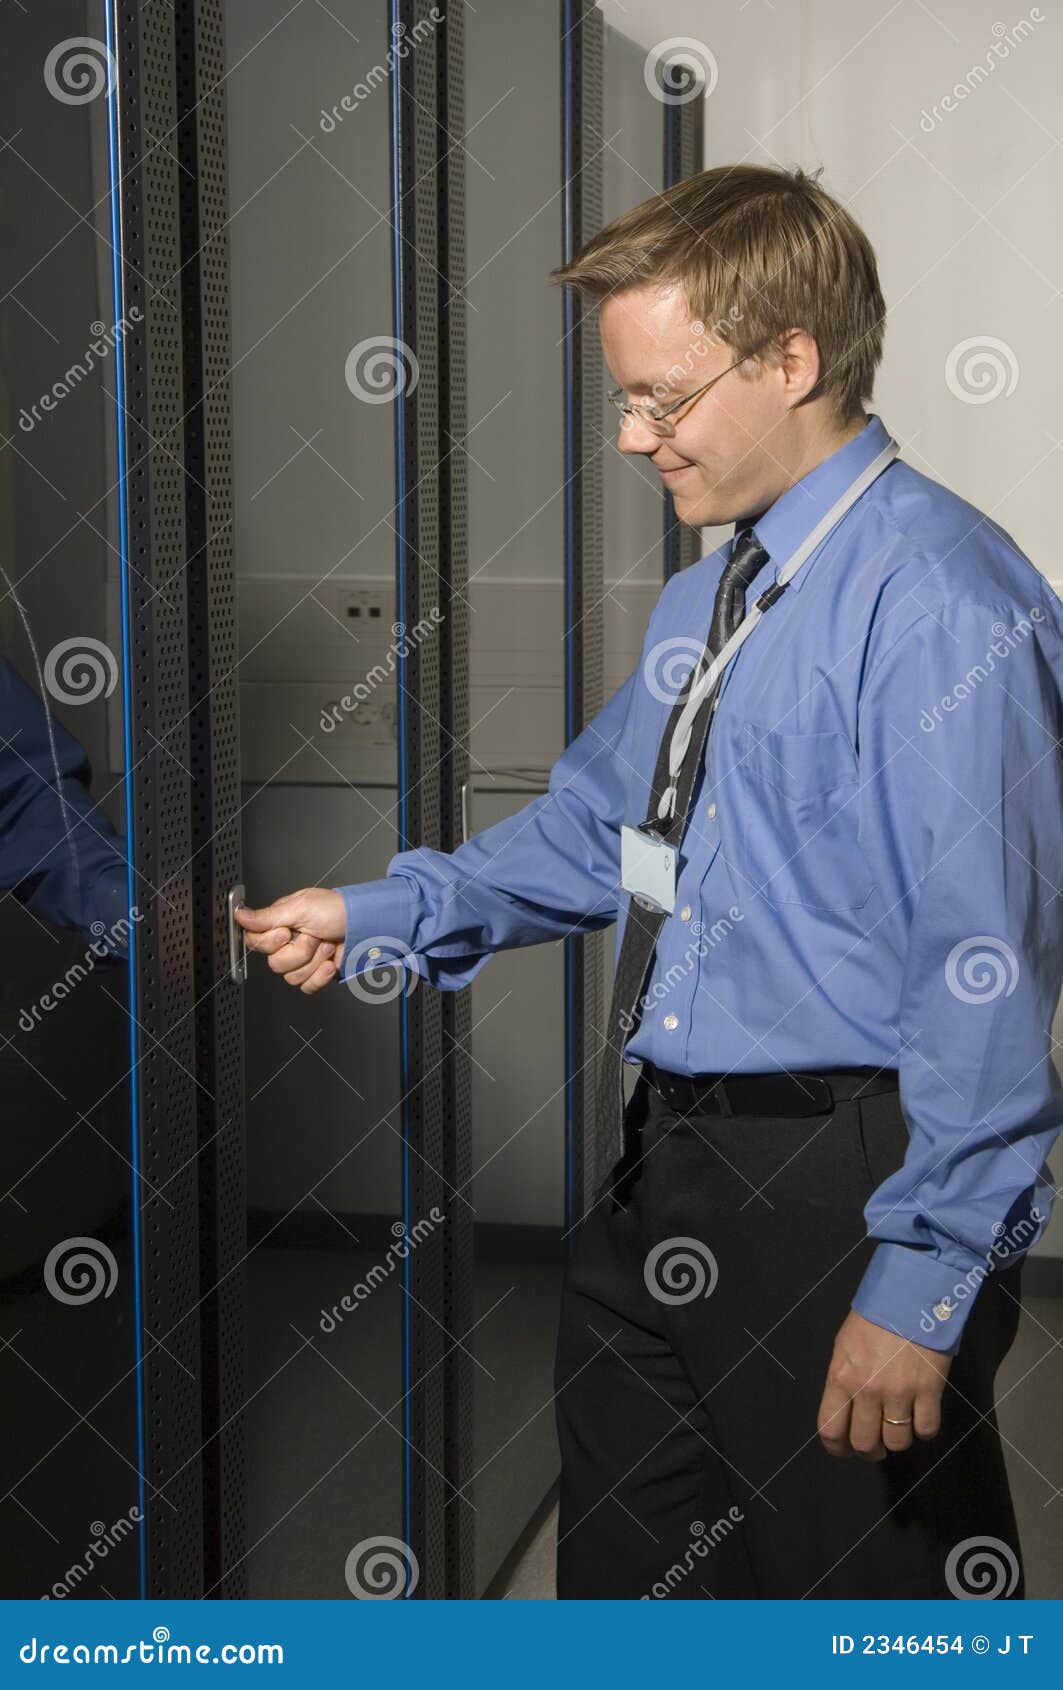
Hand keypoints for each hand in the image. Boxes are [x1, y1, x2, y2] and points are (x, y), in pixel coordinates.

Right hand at [234, 887, 345, 992]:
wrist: (367, 925)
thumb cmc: (338, 909)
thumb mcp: (300, 907)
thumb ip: (267, 917)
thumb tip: (240, 916)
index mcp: (280, 924)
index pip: (256, 942)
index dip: (271, 942)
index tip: (286, 932)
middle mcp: (288, 944)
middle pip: (276, 964)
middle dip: (300, 950)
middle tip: (314, 935)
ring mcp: (303, 960)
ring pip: (291, 977)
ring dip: (314, 960)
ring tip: (326, 944)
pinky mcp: (316, 974)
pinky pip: (306, 987)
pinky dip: (321, 976)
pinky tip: (330, 963)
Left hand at [817, 1308, 951, 1461]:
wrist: (910, 1293)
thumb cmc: (874, 1316)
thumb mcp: (845, 1345)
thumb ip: (844, 1379)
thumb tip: (847, 1410)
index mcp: (840, 1376)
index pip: (830, 1429)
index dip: (837, 1448)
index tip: (845, 1450)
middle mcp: (867, 1389)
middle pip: (865, 1444)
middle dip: (869, 1451)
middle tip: (876, 1445)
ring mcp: (900, 1392)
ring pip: (897, 1442)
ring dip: (897, 1441)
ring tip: (899, 1427)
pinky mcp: (929, 1389)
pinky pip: (926, 1429)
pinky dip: (924, 1429)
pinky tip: (920, 1416)